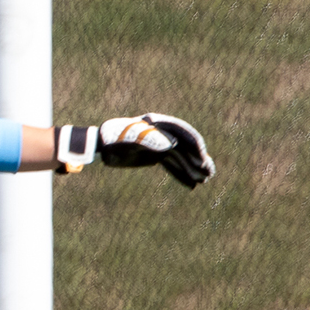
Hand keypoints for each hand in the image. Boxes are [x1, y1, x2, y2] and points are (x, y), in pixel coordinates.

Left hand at [56, 112, 215, 188]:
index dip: (194, 145)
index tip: (202, 159)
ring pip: (180, 157)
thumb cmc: (111, 139)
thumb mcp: (127, 139)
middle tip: (210, 173)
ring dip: (192, 169)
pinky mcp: (155, 155)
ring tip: (205, 181)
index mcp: (157, 124)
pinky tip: (191, 185)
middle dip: (197, 159)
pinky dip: (181, 174)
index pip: (181, 133)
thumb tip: (170, 144)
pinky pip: (172, 165)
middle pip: (185, 146)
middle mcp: (162, 132)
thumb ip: (147, 139)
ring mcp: (159, 144)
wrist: (100, 144)